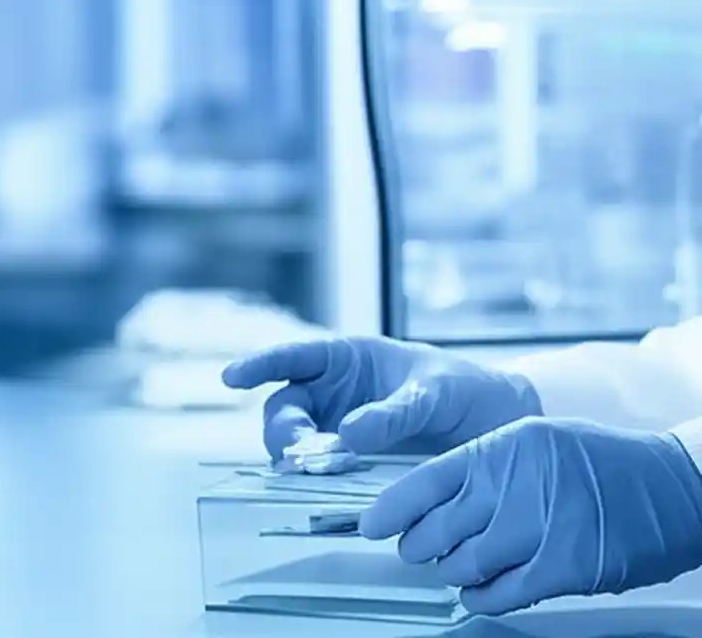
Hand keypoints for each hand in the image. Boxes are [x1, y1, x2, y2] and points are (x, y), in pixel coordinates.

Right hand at [222, 337, 540, 457]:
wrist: (500, 428)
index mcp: (349, 358)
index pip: (294, 357)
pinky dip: (320, 482)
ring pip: (297, 444)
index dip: (260, 365)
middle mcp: (335, 393)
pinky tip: (330, 491)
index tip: (232, 377)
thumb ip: (394, 412)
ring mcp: (340, 429)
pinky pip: (323, 472)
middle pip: (286, 409)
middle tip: (298, 455)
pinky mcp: (353, 464)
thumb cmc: (468, 391)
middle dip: (284, 431)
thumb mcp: (436, 392)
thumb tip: (348, 435)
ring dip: (299, 460)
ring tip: (319, 474)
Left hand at [360, 417, 701, 614]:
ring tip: (455, 568)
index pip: (424, 481)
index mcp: (502, 449)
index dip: (390, 509)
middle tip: (417, 550)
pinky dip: (480, 597)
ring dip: (451, 572)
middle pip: (436, 530)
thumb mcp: (535, 444)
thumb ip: (484, 470)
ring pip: (463, 564)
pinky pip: (500, 592)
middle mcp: (515, 484)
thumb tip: (430, 502)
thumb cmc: (604, 464)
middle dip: (418, 546)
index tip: (370, 526)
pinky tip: (478, 591)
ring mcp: (540, 526)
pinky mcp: (565, 566)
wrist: (677, 484)